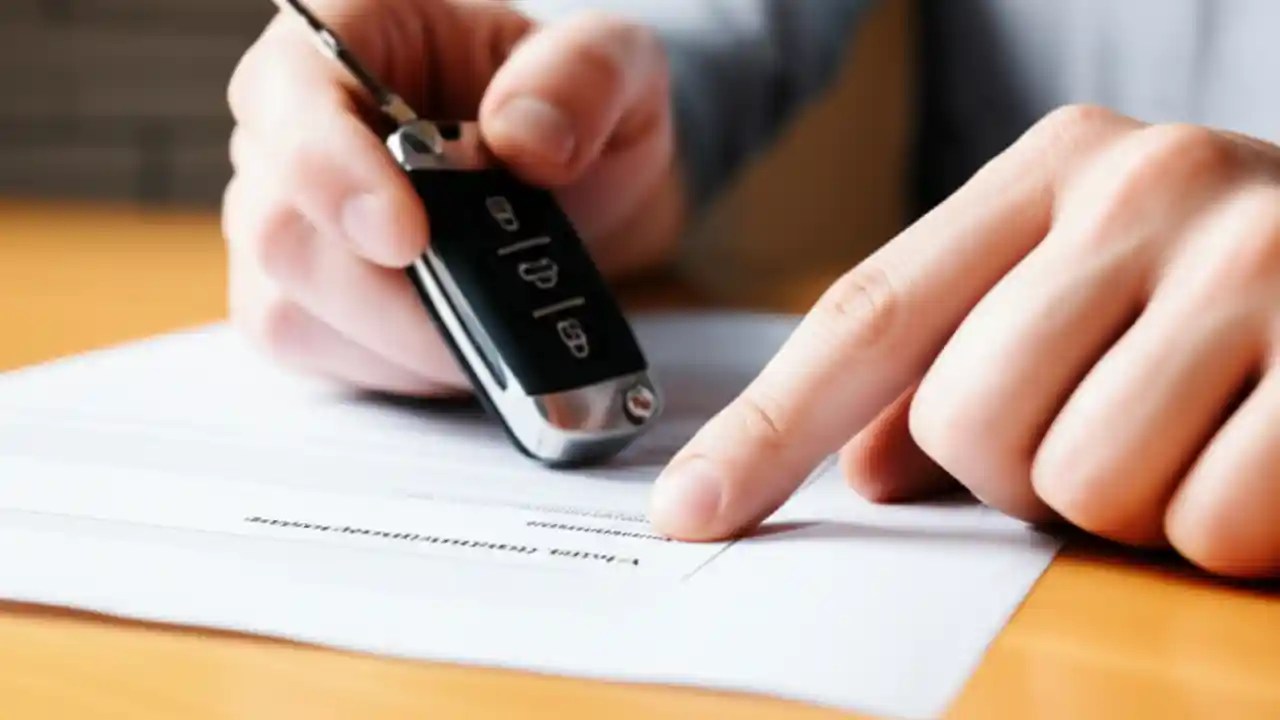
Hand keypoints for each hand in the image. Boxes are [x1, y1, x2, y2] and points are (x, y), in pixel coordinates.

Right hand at [223, 0, 681, 394]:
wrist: (587, 193)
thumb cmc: (579, 112)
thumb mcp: (616, 65)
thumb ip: (583, 76)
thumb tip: (525, 139)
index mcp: (354, 34)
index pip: (292, 92)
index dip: (330, 170)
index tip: (406, 237)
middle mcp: (295, 125)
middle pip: (280, 227)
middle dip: (390, 294)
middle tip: (488, 319)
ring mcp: (287, 217)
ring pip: (289, 308)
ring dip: (401, 342)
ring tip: (494, 332)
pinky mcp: (297, 298)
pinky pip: (313, 353)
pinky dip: (396, 368)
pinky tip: (461, 350)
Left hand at [651, 105, 1279, 577]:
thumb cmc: (1235, 290)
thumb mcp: (1092, 286)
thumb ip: (964, 364)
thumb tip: (861, 473)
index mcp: (1055, 167)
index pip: (869, 316)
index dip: (768, 429)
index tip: (690, 515)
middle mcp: (1147, 186)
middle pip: (967, 420)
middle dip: (1024, 472)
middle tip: (1115, 424)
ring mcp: (1259, 258)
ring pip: (1082, 485)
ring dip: (1132, 502)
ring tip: (1203, 430)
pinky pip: (1209, 523)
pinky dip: (1229, 527)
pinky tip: (1272, 450)